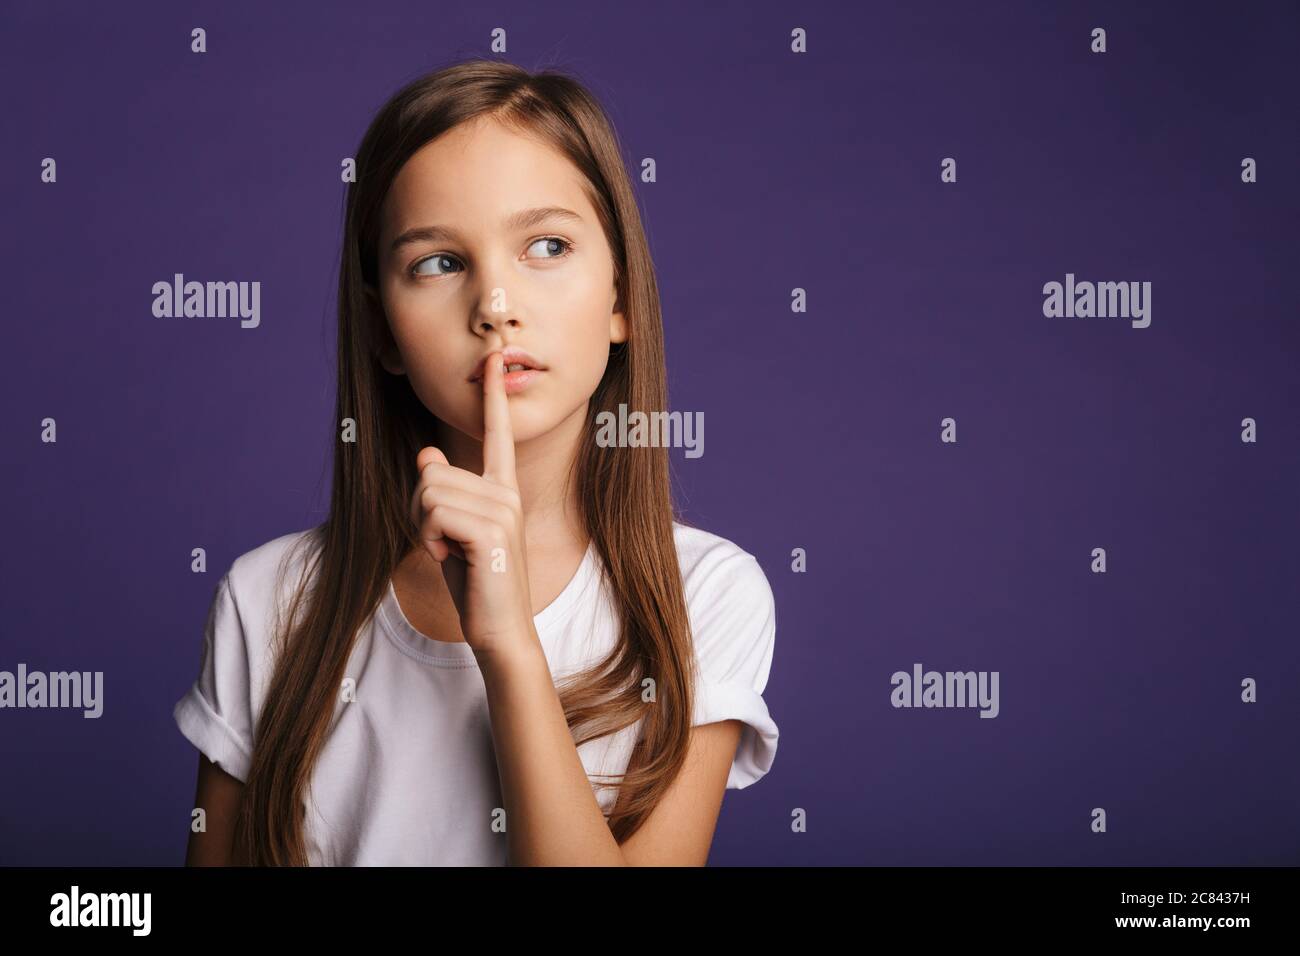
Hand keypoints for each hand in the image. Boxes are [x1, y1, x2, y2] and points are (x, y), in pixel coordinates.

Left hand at [408, 350, 536, 660]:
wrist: (500, 629)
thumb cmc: (477, 584)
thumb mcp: (452, 533)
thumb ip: (443, 493)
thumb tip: (426, 456)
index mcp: (503, 489)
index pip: (498, 433)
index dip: (494, 395)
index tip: (496, 357)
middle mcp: (506, 493)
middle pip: (432, 473)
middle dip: (419, 511)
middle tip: (442, 543)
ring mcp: (503, 510)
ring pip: (428, 492)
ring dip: (422, 529)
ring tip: (449, 552)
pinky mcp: (491, 530)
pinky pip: (433, 514)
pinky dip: (429, 540)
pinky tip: (450, 559)